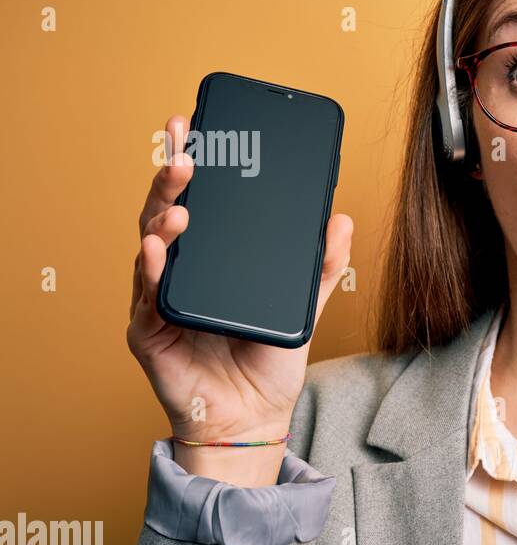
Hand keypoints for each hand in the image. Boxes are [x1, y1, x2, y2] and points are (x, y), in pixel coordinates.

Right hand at [127, 114, 352, 483]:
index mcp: (213, 259)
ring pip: (151, 245)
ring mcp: (160, 297)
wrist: (252, 418)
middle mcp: (181, 270)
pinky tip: (157, 249)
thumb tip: (340, 219)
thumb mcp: (303, 306)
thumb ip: (321, 264)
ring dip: (162, 217)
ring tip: (181, 201)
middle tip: (186, 148)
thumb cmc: (267, 362)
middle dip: (173, 177)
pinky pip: (148, 295)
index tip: (197, 125)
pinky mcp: (149, 331)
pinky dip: (151, 270)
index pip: (200, 200)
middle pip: (168, 211)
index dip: (195, 162)